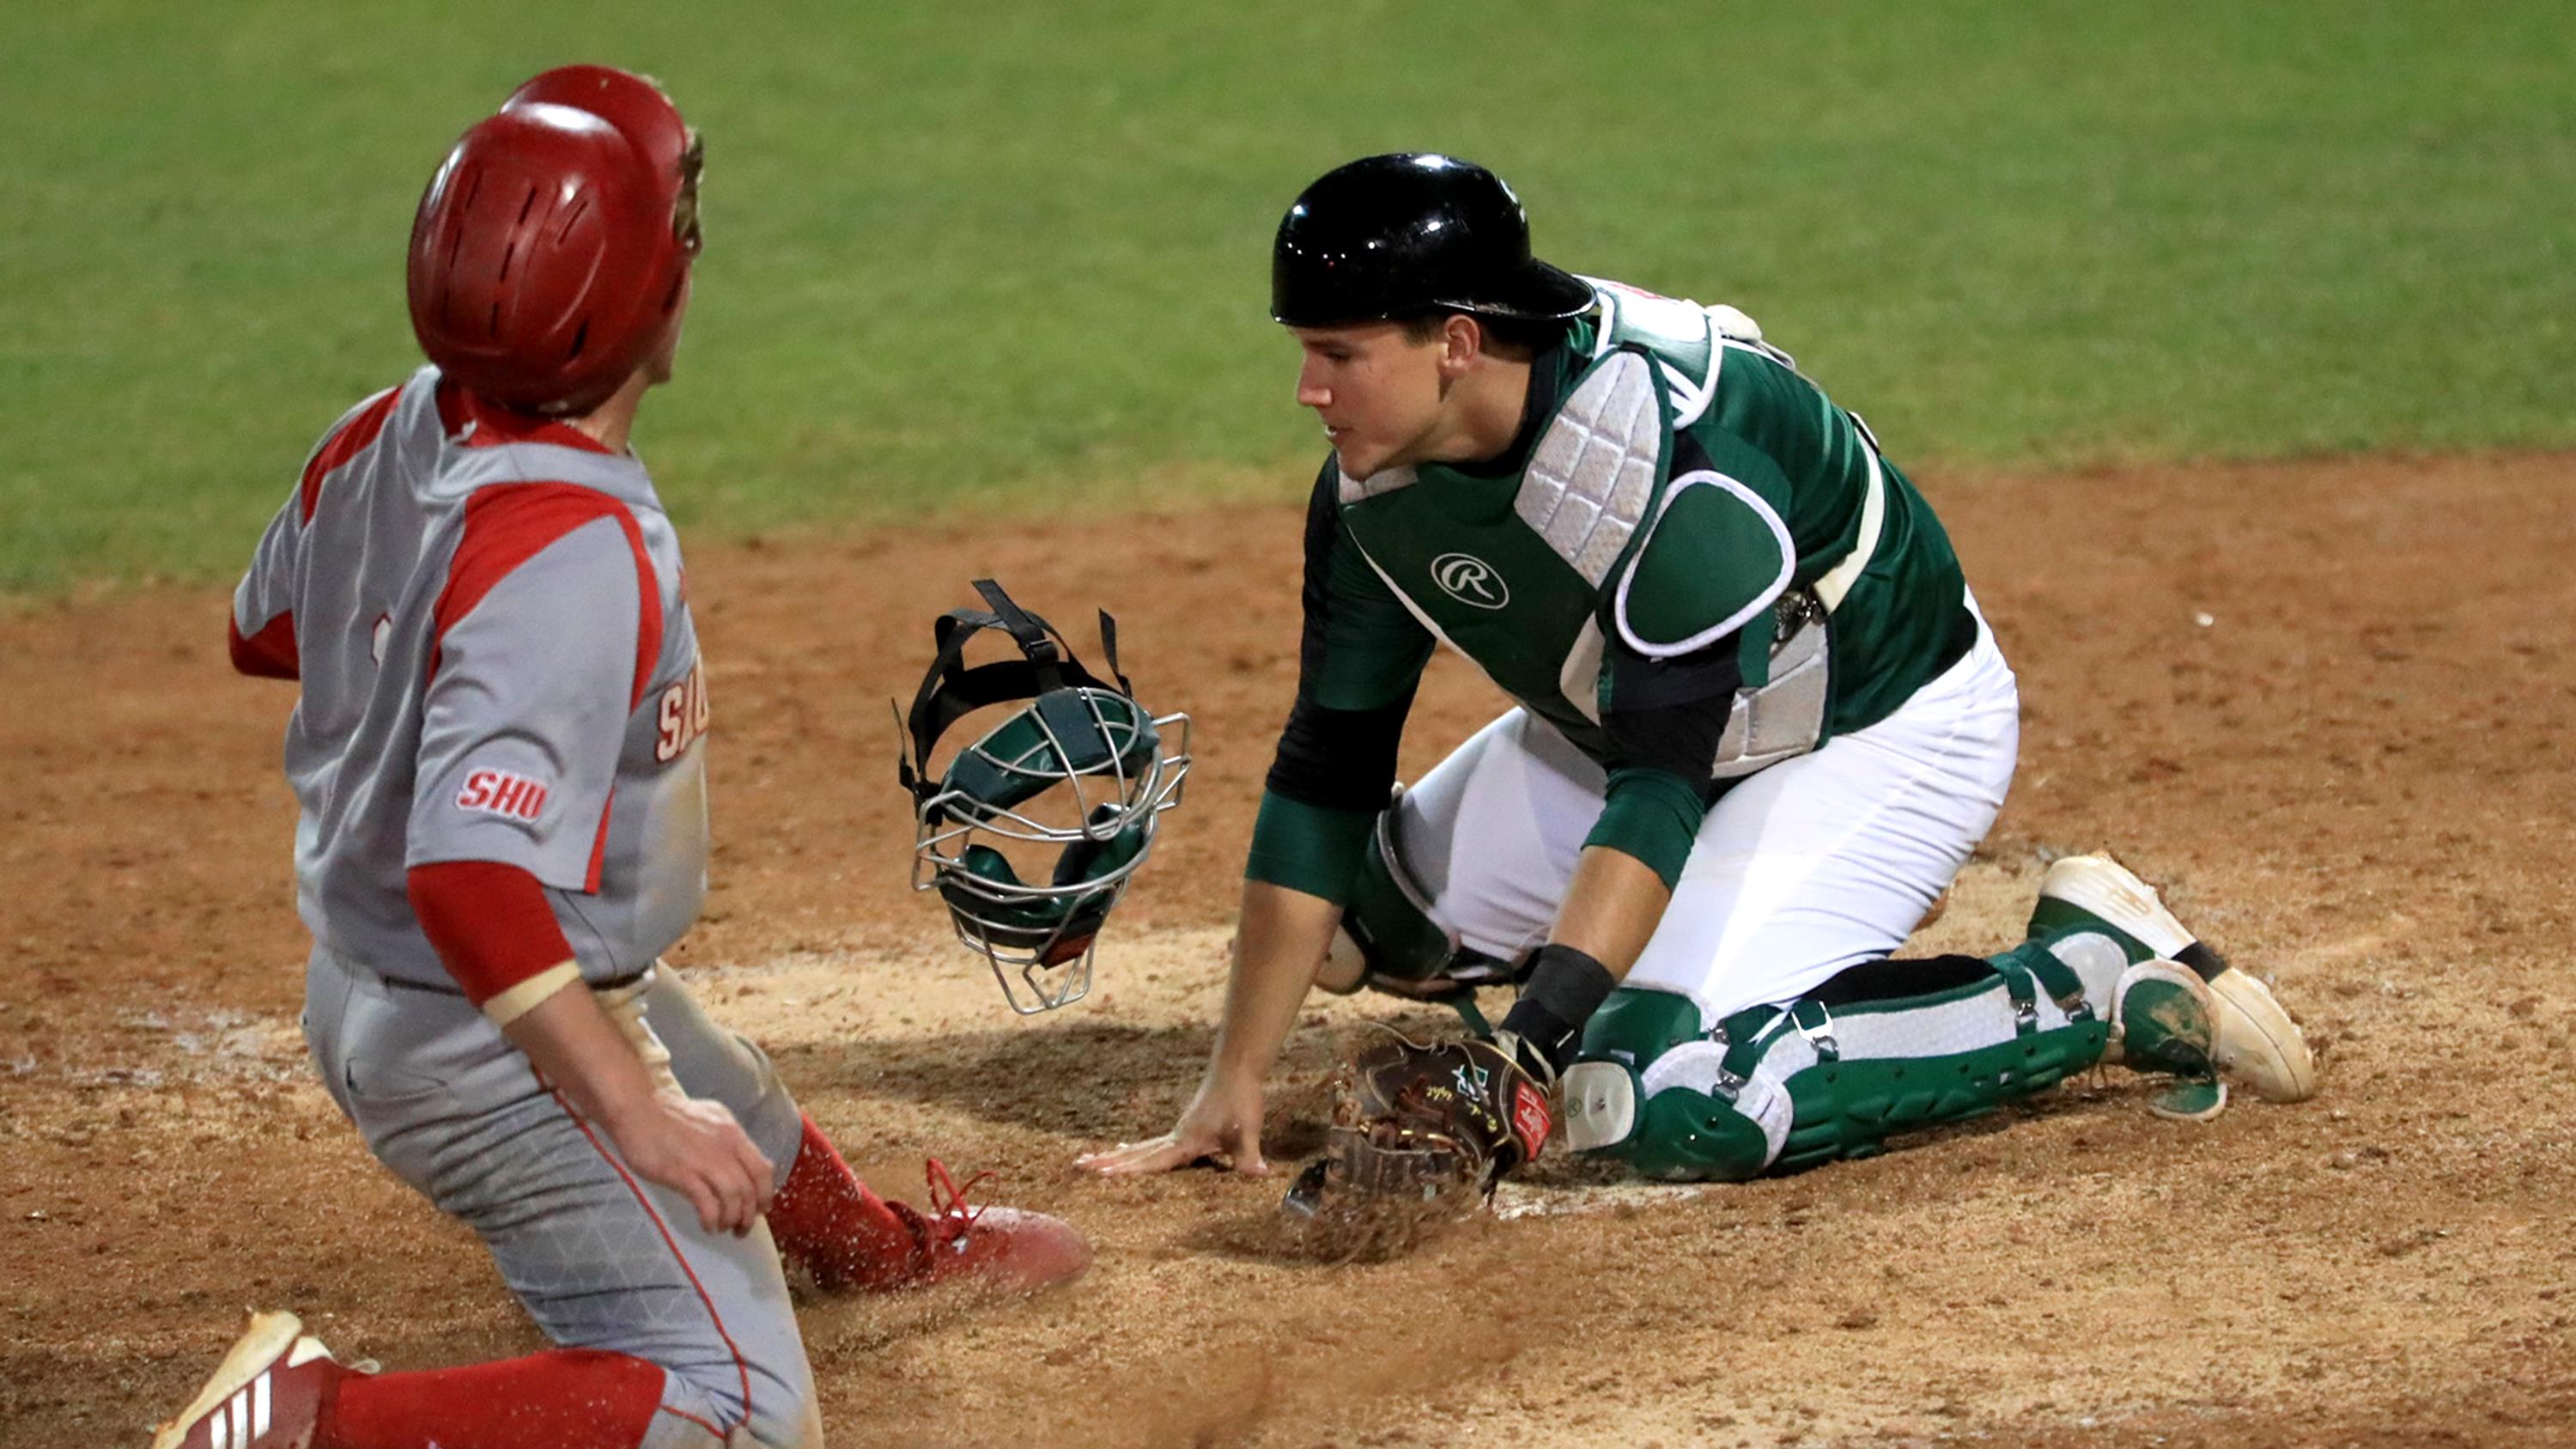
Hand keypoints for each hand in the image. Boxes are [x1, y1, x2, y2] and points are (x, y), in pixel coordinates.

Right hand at [601, 1089, 776, 1234]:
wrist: (638, 1108)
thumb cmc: (670, 1115)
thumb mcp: (711, 1118)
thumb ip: (729, 1140)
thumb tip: (743, 1163)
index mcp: (733, 1134)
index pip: (762, 1169)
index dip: (765, 1194)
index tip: (759, 1210)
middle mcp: (725, 1147)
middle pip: (751, 1188)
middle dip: (750, 1214)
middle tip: (742, 1228)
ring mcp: (703, 1160)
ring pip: (733, 1197)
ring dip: (732, 1219)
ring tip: (724, 1228)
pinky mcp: (681, 1173)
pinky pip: (707, 1203)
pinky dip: (712, 1218)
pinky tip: (707, 1225)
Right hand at [1077, 1070, 1268, 1175]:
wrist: (1237, 1068)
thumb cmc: (1240, 1098)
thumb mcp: (1246, 1129)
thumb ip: (1247, 1155)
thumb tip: (1257, 1174)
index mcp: (1184, 1141)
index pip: (1151, 1161)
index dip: (1127, 1171)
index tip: (1100, 1175)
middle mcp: (1175, 1136)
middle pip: (1136, 1154)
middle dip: (1108, 1161)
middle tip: (1078, 1165)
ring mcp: (1178, 1130)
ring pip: (1141, 1147)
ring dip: (1117, 1156)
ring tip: (1090, 1159)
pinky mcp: (1185, 1126)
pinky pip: (1153, 1143)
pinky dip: (1136, 1150)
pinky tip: (1129, 1148)